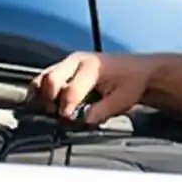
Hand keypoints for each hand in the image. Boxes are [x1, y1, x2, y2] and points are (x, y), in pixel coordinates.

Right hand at [29, 51, 158, 124]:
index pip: (70, 90)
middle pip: (50, 79)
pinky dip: (44, 90)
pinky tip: (51, 103)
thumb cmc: (132, 81)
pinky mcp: (67, 67)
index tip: (68, 119)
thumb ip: (102, 111)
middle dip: (51, 100)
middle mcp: (77, 61)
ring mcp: (70, 62)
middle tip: (59, 115)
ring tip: (54, 109)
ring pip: (44, 77)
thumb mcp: (123, 100)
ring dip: (43, 95)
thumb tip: (84, 120)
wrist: (138, 69)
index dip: (67, 108)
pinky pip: (47, 77)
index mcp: (92, 67)